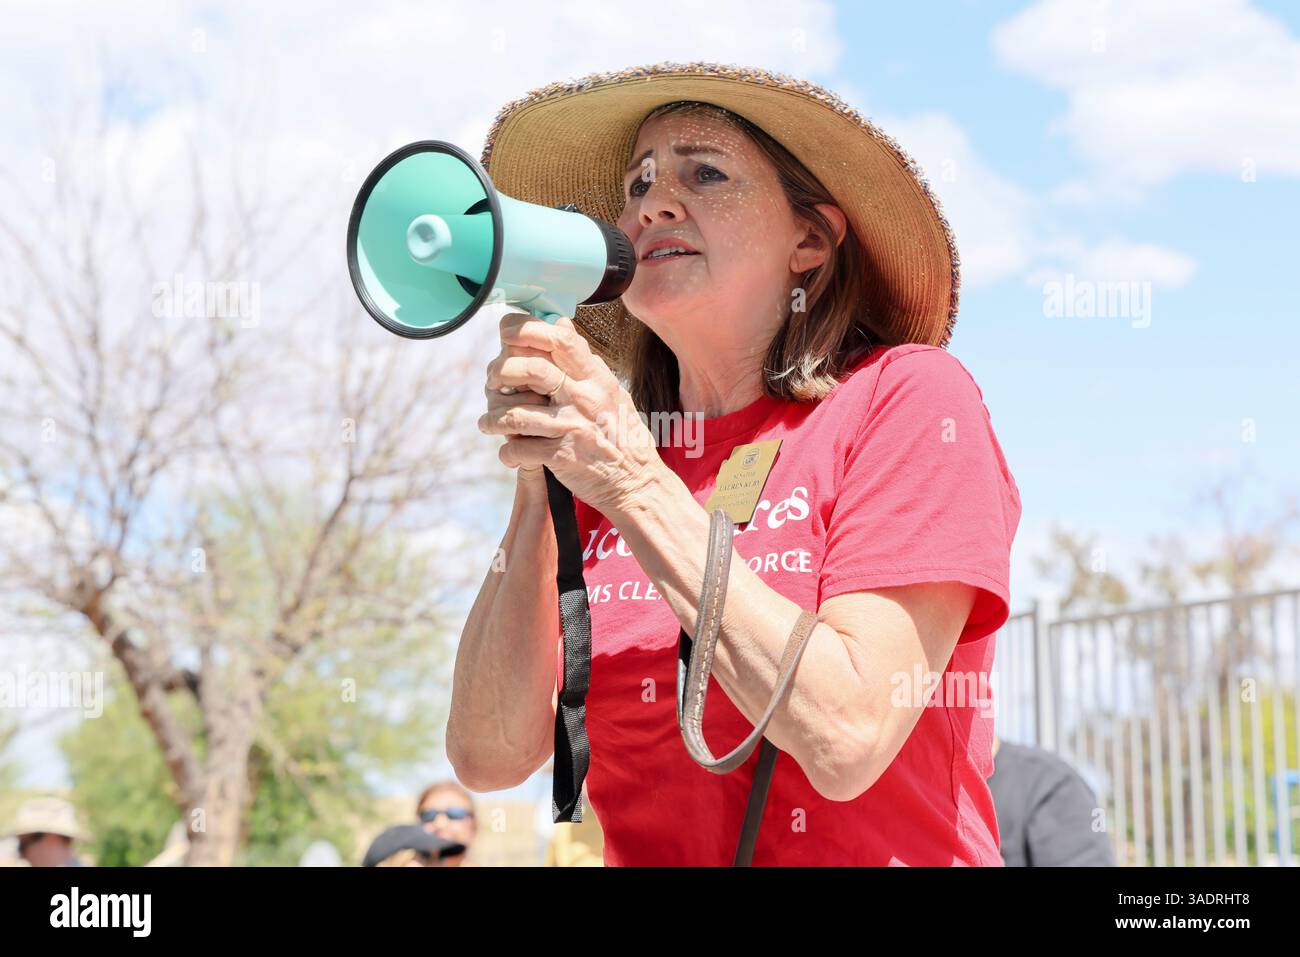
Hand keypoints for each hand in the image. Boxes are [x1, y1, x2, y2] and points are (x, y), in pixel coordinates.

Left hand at [479, 311, 664, 513]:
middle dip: (500, 372)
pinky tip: (509, 453)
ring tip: (490, 423)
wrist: (636, 480)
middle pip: (531, 370)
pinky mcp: (561, 456)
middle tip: (493, 382)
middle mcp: (584, 398)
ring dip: (493, 418)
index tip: (507, 334)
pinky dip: (506, 453)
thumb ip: (582, 361)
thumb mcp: (611, 389)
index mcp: (595, 377)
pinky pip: (518, 450)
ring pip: (515, 414)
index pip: (560, 338)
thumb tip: (559, 324)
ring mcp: (572, 427)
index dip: (526, 329)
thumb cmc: (620, 433)